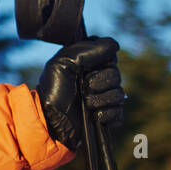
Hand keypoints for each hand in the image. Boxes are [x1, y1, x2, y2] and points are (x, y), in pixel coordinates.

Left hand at [36, 36, 125, 152]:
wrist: (50, 124)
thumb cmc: (52, 92)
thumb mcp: (61, 64)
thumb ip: (85, 51)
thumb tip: (113, 45)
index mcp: (85, 65)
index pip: (109, 55)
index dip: (102, 62)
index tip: (87, 68)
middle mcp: (95, 80)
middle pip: (116, 75)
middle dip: (99, 82)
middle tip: (84, 89)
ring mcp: (102, 98)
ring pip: (120, 94)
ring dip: (102, 99)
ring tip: (86, 104)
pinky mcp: (107, 116)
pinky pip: (120, 112)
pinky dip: (108, 114)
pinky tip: (95, 116)